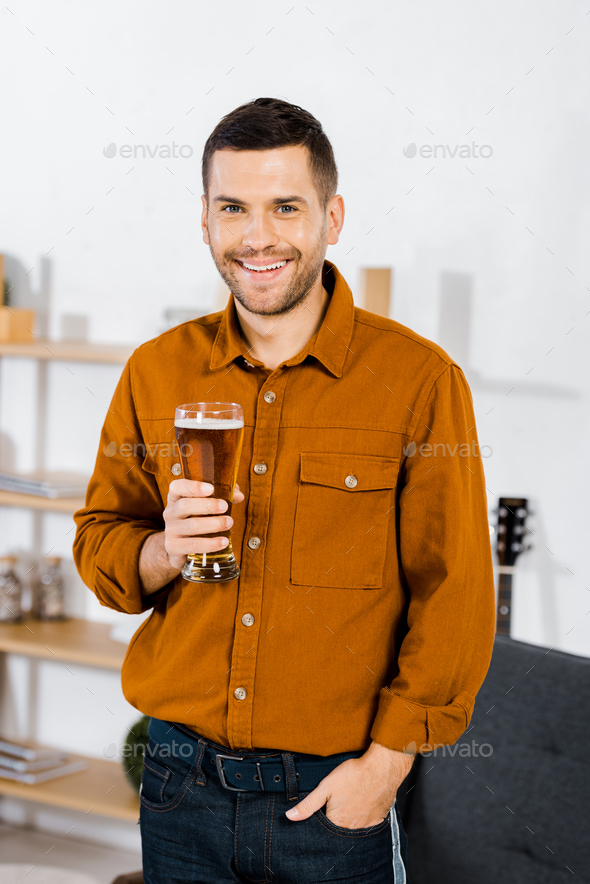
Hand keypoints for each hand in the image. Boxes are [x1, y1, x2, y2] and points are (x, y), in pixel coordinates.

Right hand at [163, 480, 244, 570]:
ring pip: (191, 526)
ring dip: (213, 524)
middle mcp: (170, 512)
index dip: (193, 486)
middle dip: (208, 505)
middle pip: (185, 506)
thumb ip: (222, 496)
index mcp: (176, 498)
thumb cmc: (195, 520)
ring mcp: (170, 530)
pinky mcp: (173, 547)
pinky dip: (210, 544)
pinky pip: (192, 545)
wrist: (179, 547)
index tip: (211, 489)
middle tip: (225, 507)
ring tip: (228, 523)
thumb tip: (238, 495)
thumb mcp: (206, 506)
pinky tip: (223, 542)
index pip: (177, 487)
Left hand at [285, 741, 413, 828]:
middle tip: (339, 804)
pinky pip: (369, 825)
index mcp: (338, 823)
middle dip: (336, 822)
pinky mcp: (379, 818)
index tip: (324, 811)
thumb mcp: (325, 787)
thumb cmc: (353, 775)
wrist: (381, 768)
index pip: (325, 832)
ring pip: (355, 829)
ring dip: (350, 821)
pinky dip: (364, 818)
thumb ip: (308, 804)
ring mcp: (367, 825)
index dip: (322, 821)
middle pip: (340, 831)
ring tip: (349, 804)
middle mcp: (353, 829)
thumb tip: (290, 816)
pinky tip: (362, 806)